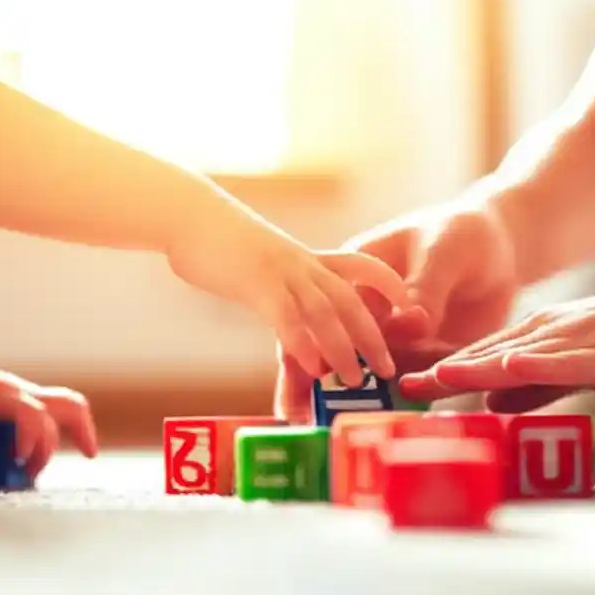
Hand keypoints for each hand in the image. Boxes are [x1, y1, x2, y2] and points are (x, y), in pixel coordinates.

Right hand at [0, 358, 97, 477]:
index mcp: (28, 402)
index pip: (69, 408)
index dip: (84, 430)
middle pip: (71, 405)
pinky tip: (19, 453)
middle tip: (80, 456)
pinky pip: (26, 414)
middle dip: (82, 432)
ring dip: (43, 448)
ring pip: (48, 416)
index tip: (90, 452)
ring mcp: (13, 395)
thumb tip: (1, 478)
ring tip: (26, 465)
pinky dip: (30, 437)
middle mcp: (26, 395)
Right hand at [166, 200, 416, 385]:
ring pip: (325, 311)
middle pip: (351, 299)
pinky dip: (303, 342)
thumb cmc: (220, 240)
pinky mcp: (256, 283)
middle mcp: (303, 264)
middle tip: (389, 369)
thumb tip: (291, 309)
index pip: (362, 266)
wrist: (187, 214)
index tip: (407, 310)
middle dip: (373, 337)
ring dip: (343, 348)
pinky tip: (312, 367)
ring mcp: (281, 272)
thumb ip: (284, 284)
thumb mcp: (264, 259)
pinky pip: (287, 316)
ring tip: (356, 380)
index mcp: (308, 258)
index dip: (388, 286)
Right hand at [271, 203, 519, 420]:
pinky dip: (403, 399)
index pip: (329, 309)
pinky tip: (392, 420)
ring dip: (352, 399)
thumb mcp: (443, 249)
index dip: (311, 337)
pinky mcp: (429, 355)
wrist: (505, 245)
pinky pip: (415, 380)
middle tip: (301, 416)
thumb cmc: (462, 232)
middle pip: (337, 346)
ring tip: (329, 430)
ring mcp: (399, 336)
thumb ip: (428, 285)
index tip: (307, 369)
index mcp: (360, 274)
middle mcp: (373, 310)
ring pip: (370, 372)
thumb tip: (412, 322)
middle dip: (316, 381)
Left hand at [399, 271, 594, 412]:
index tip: (399, 388)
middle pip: (488, 354)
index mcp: (542, 338)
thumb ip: (538, 385)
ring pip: (518, 354)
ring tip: (432, 376)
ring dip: (474, 365)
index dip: (441, 373)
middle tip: (395, 384)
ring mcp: (578, 340)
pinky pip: (567, 358)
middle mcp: (551, 334)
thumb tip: (491, 403)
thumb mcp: (581, 366)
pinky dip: (535, 363)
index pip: (482, 358)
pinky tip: (506, 367)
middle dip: (441, 372)